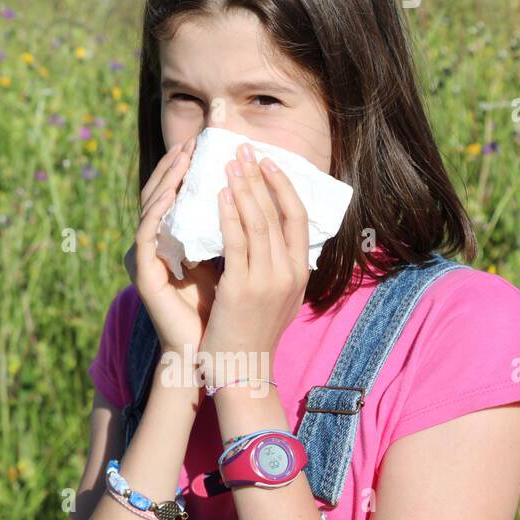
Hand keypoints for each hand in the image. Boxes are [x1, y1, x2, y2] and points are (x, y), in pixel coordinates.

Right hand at [132, 135, 218, 355]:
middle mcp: (156, 246)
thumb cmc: (226, 313)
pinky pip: (147, 232)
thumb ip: (235, 235)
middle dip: (177, 165)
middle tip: (194, 140)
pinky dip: (158, 208)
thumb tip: (258, 201)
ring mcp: (146, 258)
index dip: (189, 168)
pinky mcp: (143, 273)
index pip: (178, 195)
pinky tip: (172, 189)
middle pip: (160, 193)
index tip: (208, 145)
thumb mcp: (235, 263)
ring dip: (166, 178)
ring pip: (150, 207)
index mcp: (174, 242)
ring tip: (184, 155)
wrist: (216, 356)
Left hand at [201, 142, 310, 369]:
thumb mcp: (275, 295)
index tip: (269, 162)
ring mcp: (268, 280)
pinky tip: (220, 195)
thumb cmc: (252, 332)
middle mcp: (289, 272)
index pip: (299, 218)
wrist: (243, 371)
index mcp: (299, 272)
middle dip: (260, 177)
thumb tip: (267, 233)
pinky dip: (230, 215)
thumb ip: (274, 265)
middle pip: (278, 213)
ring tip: (230, 162)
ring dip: (244, 187)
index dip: (284, 186)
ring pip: (259, 222)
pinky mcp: (243, 288)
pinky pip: (237, 243)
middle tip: (244, 149)